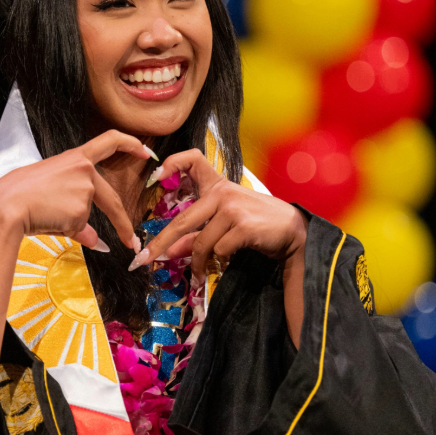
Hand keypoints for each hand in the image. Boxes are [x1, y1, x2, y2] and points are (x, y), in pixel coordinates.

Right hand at [0, 130, 151, 250]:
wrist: (6, 206)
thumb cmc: (20, 194)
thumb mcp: (50, 194)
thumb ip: (77, 212)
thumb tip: (96, 241)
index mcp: (75, 157)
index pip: (109, 141)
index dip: (131, 144)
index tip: (146, 153)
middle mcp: (84, 170)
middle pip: (111, 197)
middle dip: (123, 223)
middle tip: (130, 240)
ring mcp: (84, 189)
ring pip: (86, 214)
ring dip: (70, 221)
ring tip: (44, 213)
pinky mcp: (80, 209)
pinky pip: (79, 227)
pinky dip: (66, 229)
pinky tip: (47, 220)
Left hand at [135, 149, 306, 277]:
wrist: (292, 229)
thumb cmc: (256, 222)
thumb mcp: (224, 224)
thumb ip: (198, 233)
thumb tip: (171, 251)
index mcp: (217, 185)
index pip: (193, 160)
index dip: (172, 162)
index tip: (155, 177)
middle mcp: (222, 193)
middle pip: (184, 220)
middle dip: (161, 243)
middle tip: (143, 259)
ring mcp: (232, 208)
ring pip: (201, 242)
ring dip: (196, 263)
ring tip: (196, 274)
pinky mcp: (243, 226)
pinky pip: (219, 250)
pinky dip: (218, 262)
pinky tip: (223, 264)